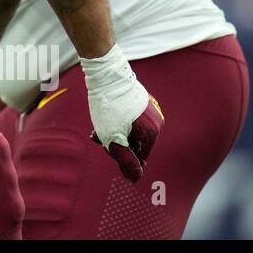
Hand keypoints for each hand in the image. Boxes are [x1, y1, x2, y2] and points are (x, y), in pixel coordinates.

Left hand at [81, 45, 162, 181]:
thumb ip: (125, 160)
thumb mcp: (113, 138)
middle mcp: (156, 120)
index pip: (138, 157)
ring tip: (96, 128)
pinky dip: (116, 120)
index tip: (106, 146)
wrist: (105, 73)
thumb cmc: (108, 107)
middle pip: (134, 142)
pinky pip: (130, 117)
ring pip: (129, 129)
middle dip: (114, 142)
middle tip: (97, 136)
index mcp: (152, 132)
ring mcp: (149, 108)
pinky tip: (103, 117)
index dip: (121, 156)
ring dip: (112, 132)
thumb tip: (134, 179)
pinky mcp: (140, 99)